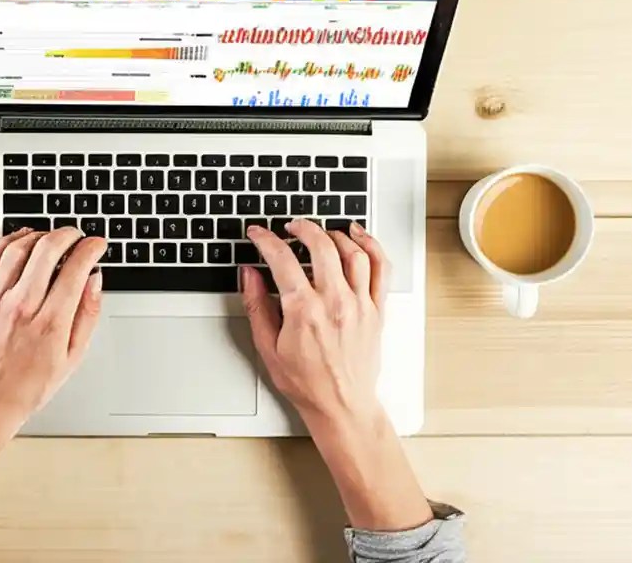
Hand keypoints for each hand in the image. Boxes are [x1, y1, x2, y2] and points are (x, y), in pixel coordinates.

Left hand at [0, 226, 106, 427]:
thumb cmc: (29, 385)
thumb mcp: (72, 357)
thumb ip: (87, 315)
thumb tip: (94, 281)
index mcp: (51, 322)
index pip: (76, 268)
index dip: (91, 248)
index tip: (96, 244)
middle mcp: (22, 306)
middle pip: (47, 249)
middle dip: (68, 234)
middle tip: (76, 236)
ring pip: (18, 248)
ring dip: (39, 234)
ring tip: (50, 237)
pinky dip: (6, 241)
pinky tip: (18, 240)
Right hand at [244, 220, 431, 531]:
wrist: (341, 406)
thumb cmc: (306, 382)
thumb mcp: (267, 347)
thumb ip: (257, 306)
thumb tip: (249, 275)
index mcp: (304, 312)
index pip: (282, 260)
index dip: (266, 240)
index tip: (258, 234)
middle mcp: (335, 303)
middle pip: (322, 246)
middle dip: (303, 228)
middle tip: (290, 226)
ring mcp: (360, 305)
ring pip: (353, 252)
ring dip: (334, 234)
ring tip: (320, 232)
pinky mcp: (377, 310)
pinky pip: (381, 269)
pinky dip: (372, 246)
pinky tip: (359, 237)